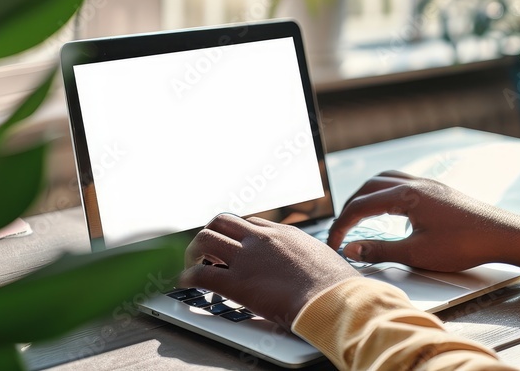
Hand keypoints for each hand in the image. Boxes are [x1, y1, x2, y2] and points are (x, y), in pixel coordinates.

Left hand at [178, 214, 358, 327]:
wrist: (334, 299)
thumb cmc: (335, 284)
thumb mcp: (320, 256)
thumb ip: (305, 254)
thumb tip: (307, 263)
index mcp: (283, 233)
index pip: (250, 223)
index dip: (237, 235)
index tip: (233, 247)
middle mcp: (262, 239)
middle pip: (222, 220)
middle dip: (210, 233)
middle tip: (206, 251)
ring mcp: (248, 258)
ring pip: (206, 239)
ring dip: (193, 251)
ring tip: (191, 264)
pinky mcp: (238, 283)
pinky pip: (201, 274)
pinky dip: (187, 277)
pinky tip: (184, 283)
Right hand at [326, 171, 519, 271]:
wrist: (503, 235)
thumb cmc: (463, 244)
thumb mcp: (416, 253)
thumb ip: (380, 250)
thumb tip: (352, 249)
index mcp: (406, 195)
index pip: (361, 205)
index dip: (342, 225)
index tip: (334, 244)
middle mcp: (415, 183)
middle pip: (370, 187)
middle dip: (351, 207)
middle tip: (341, 229)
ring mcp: (428, 184)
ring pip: (386, 180)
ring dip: (368, 195)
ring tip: (359, 215)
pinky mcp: (439, 190)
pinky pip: (403, 184)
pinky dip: (387, 194)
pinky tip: (392, 213)